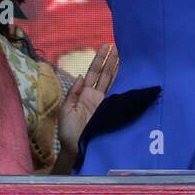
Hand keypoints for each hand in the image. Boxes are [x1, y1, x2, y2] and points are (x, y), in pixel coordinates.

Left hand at [57, 43, 118, 157]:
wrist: (76, 149)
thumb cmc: (68, 132)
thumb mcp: (66, 110)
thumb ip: (74, 92)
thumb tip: (81, 75)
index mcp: (84, 94)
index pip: (93, 73)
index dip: (99, 59)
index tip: (105, 46)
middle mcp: (96, 96)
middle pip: (105, 74)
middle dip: (111, 60)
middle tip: (118, 45)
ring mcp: (105, 103)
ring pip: (113, 82)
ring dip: (118, 68)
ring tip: (124, 54)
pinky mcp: (111, 110)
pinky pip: (118, 95)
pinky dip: (123, 84)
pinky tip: (129, 74)